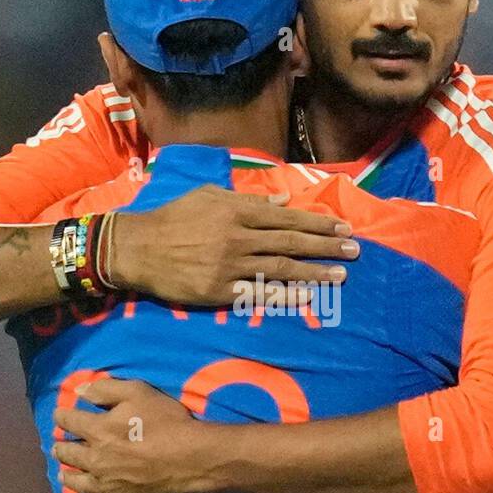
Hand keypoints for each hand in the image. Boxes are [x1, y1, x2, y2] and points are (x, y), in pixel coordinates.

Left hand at [53, 377, 205, 492]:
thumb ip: (105, 390)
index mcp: (97, 431)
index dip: (62, 417)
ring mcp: (106, 486)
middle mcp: (95, 460)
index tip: (61, 416)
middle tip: (58, 447)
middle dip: (61, 448)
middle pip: (69, 454)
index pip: (69, 422)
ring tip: (64, 474)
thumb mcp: (138, 392)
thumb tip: (78, 392)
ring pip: (77, 483)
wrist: (192, 458)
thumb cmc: (167, 422)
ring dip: (67, 476)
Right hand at [99, 184, 358, 306]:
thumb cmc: (173, 217)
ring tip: (340, 275)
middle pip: (291, 242)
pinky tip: (305, 296)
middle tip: (354, 251)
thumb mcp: (208, 196)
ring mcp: (230, 265)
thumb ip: (246, 198)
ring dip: (314, 272)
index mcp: (237, 211)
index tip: (344, 228)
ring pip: (280, 268)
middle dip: (326, 246)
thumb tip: (280, 201)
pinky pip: (258, 293)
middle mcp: (238, 236)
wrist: (138, 247)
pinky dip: (283, 295)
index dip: (318, 223)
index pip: (287, 218)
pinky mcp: (220, 290)